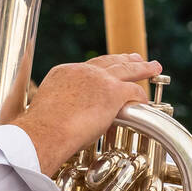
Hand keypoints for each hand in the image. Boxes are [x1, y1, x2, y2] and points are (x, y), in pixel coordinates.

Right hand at [5, 54, 161, 175]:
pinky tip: (147, 102)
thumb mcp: (43, 114)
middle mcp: (81, 71)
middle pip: (108, 61)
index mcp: (63, 73)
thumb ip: (56, 112)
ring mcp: (98, 80)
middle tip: (135, 57)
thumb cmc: (38, 133)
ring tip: (153, 66)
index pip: (86, 69)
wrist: (43, 133)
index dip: (99, 69)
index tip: (105, 71)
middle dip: (123, 59)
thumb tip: (60, 125)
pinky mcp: (112, 93)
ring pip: (126, 69)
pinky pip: (134, 91)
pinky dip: (141, 96)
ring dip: (141, 68)